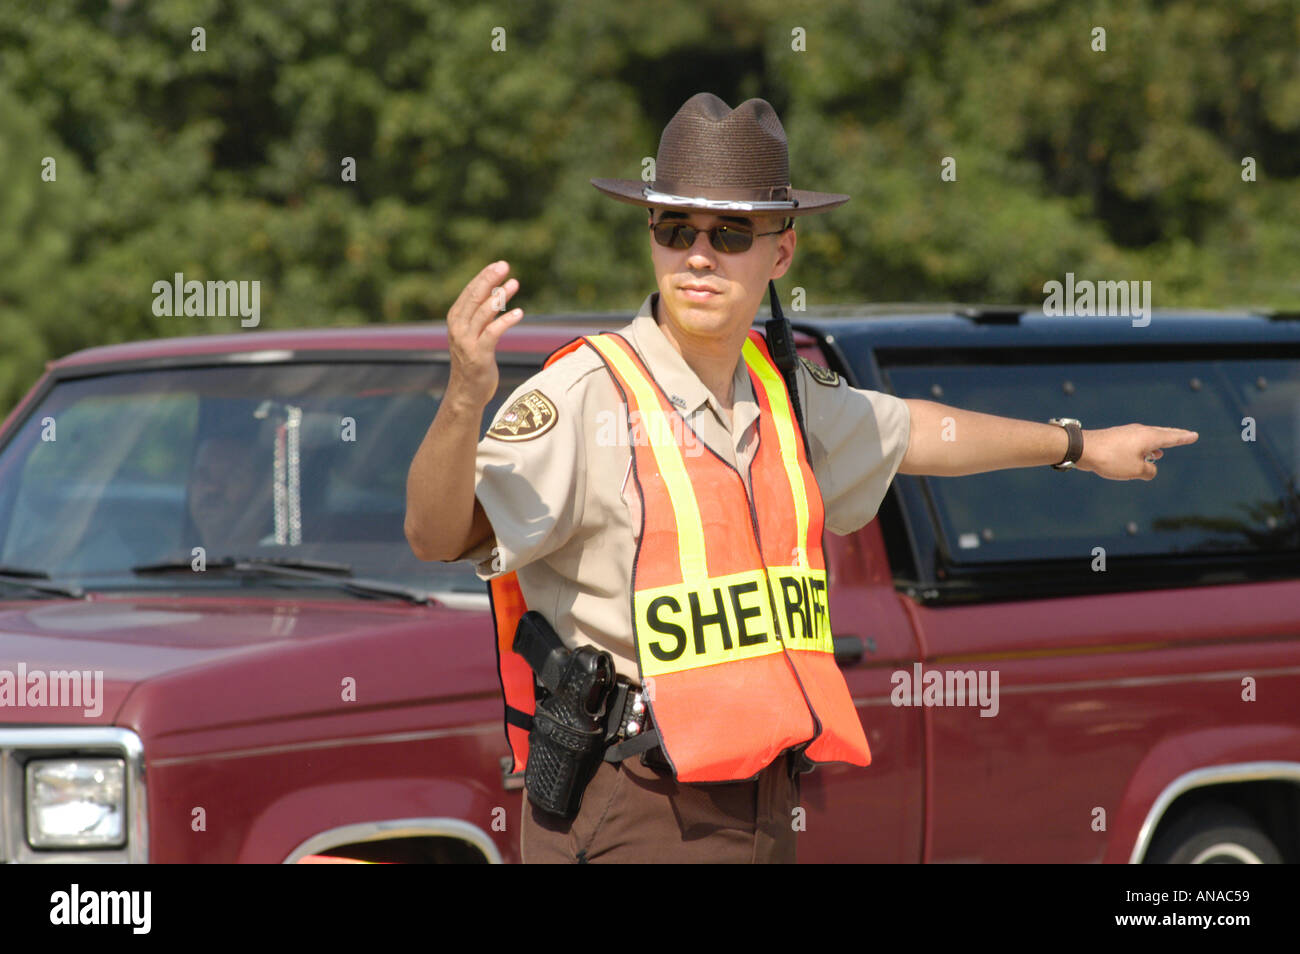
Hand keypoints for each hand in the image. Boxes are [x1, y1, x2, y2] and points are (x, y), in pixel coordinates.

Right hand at [445, 260, 523, 407]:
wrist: (466, 393)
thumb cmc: (473, 361)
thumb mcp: (474, 333)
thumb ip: (481, 314)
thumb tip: (496, 292)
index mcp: (455, 319)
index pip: (469, 291)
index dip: (484, 276)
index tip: (499, 265)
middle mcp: (458, 327)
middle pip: (474, 297)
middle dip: (489, 279)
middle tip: (504, 265)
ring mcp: (467, 341)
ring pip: (483, 312)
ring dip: (500, 296)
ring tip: (514, 283)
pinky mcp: (478, 355)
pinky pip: (493, 333)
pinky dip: (506, 321)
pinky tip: (519, 312)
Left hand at [1075, 424, 1198, 479]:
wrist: (1083, 448)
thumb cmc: (1111, 458)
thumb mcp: (1135, 470)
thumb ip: (1149, 470)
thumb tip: (1150, 468)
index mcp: (1149, 437)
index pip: (1172, 437)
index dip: (1184, 438)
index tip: (1194, 435)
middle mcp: (1140, 431)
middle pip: (1161, 433)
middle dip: (1173, 436)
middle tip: (1185, 434)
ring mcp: (1127, 433)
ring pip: (1147, 438)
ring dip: (1156, 444)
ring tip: (1162, 452)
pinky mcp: (1116, 438)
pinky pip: (1135, 442)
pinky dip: (1142, 448)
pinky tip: (1138, 455)